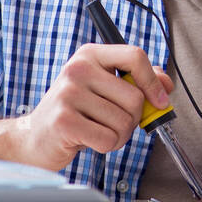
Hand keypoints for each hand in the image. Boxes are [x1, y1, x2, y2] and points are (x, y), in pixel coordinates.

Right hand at [14, 44, 173, 171]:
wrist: (35, 137)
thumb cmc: (75, 112)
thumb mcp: (105, 89)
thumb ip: (136, 81)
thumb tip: (166, 83)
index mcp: (90, 55)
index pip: (134, 56)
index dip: (153, 81)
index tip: (159, 101)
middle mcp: (77, 69)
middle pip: (134, 97)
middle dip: (133, 119)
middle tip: (113, 123)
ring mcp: (68, 94)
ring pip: (123, 121)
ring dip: (119, 135)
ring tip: (97, 131)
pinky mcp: (63, 121)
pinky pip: (108, 139)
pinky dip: (106, 146)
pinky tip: (89, 140)